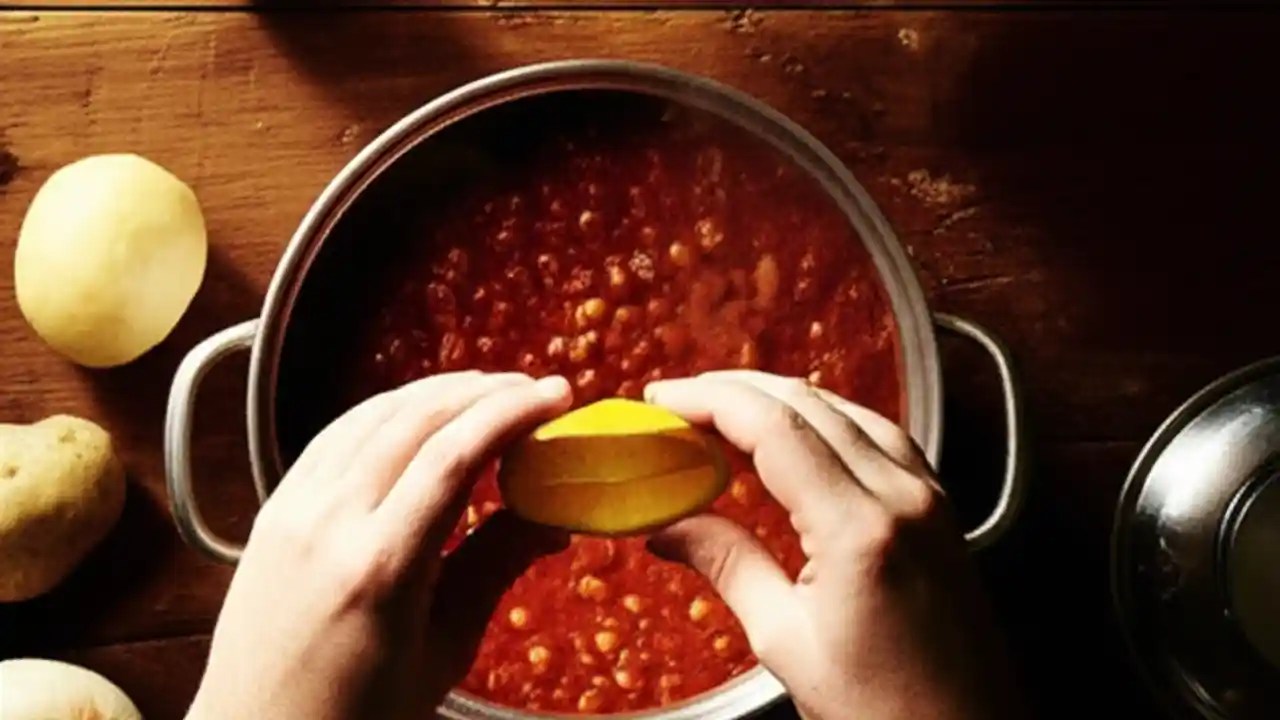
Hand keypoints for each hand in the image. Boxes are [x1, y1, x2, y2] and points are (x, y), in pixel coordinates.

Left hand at [186, 371, 572, 719]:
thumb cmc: (358, 716)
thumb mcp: (443, 649)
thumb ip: (496, 567)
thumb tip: (553, 518)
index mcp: (380, 566)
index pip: (454, 455)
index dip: (512, 413)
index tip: (556, 395)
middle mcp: (329, 522)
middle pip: (416, 420)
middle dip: (483, 393)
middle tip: (534, 390)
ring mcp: (293, 508)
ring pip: (373, 414)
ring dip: (437, 393)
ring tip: (488, 393)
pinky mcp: (274, 506)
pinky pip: (337, 435)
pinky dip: (387, 411)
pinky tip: (420, 414)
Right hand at [645, 370, 1020, 719]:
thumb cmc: (884, 711)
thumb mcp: (786, 642)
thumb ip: (728, 566)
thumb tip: (669, 528)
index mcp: (858, 529)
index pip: (773, 426)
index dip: (710, 400)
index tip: (662, 400)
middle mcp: (902, 496)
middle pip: (808, 403)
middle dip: (736, 391)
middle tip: (680, 405)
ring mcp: (929, 497)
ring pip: (846, 409)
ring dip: (781, 398)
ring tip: (726, 411)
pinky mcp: (940, 509)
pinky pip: (880, 435)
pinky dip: (829, 419)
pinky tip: (799, 432)